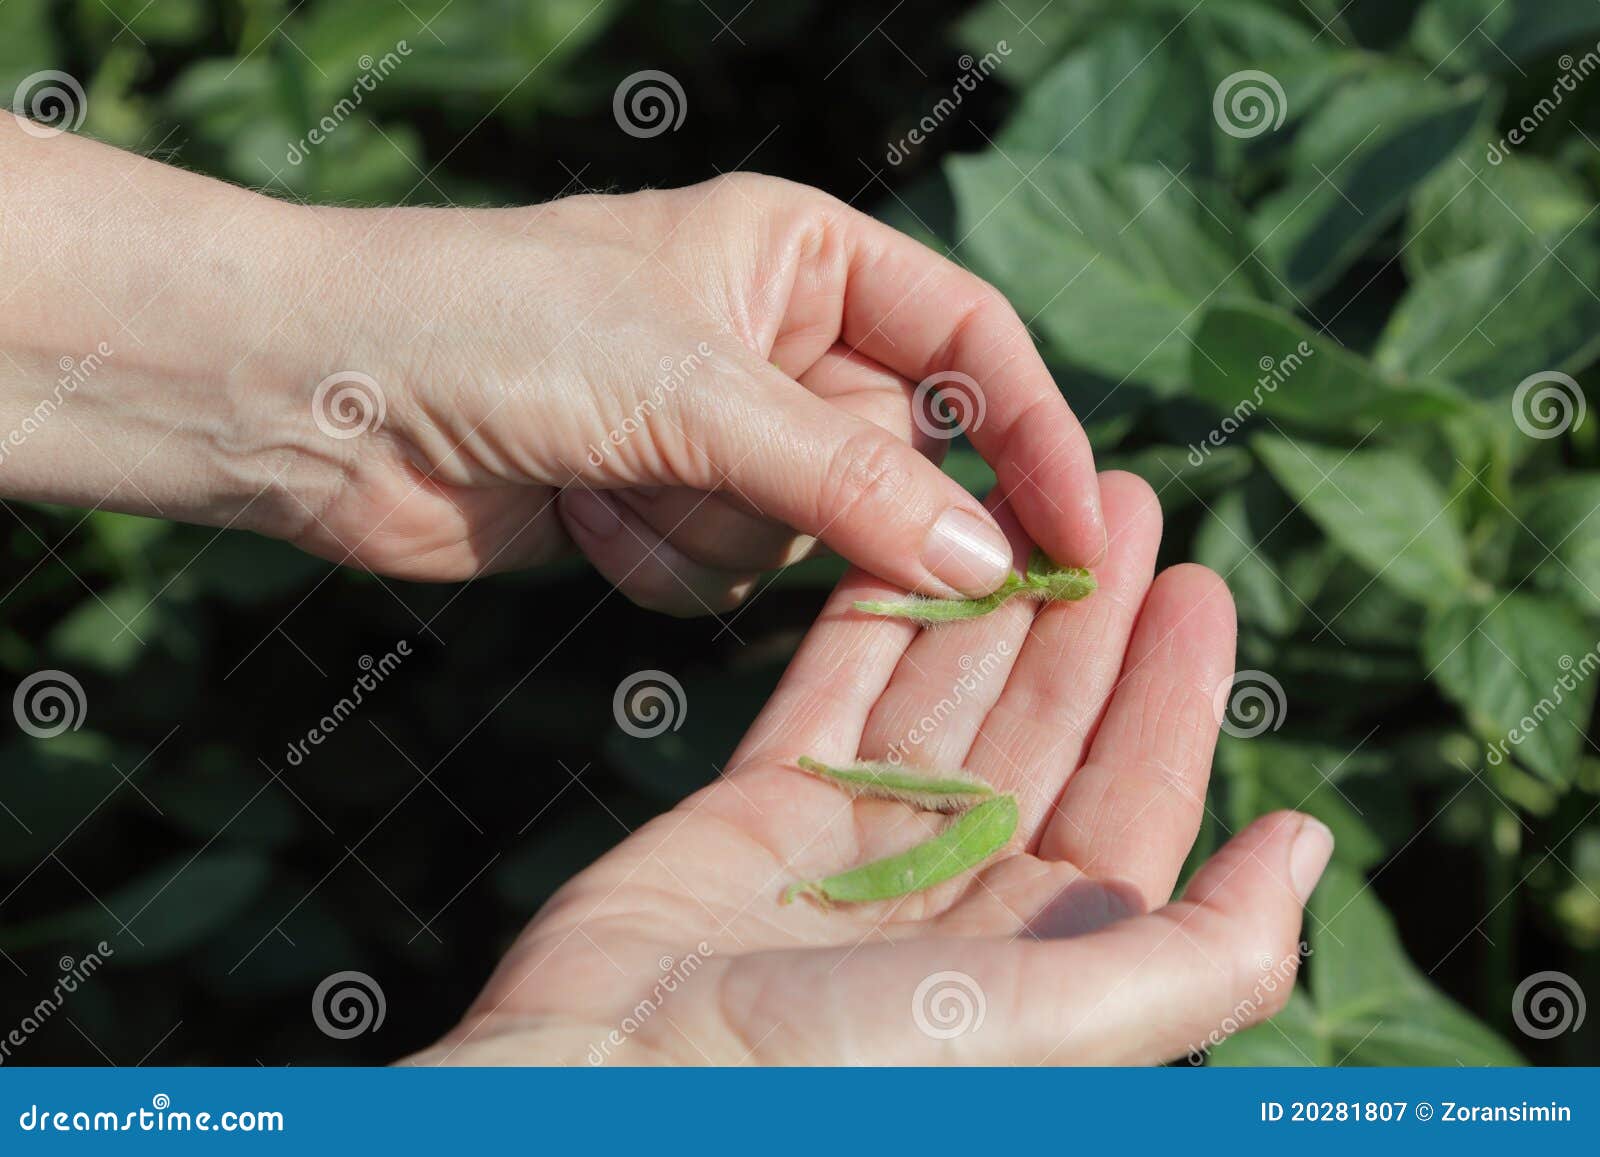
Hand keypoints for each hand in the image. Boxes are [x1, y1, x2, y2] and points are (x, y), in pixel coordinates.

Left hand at [2, 121, 1103, 612]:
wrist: (326, 397)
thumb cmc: (502, 328)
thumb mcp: (694, 385)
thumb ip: (849, 475)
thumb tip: (988, 558)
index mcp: (806, 259)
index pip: (972, 341)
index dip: (1032, 432)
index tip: (1077, 532)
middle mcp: (778, 345)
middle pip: (899, 456)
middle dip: (844, 506)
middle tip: (791, 522)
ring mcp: (721, 437)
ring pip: (811, 533)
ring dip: (716, 529)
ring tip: (617, 478)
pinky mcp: (664, 514)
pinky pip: (731, 579)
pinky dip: (662, 561)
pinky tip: (580, 512)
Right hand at [408, 473, 1332, 1064]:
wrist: (606, 1092)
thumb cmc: (838, 1076)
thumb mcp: (1053, 1023)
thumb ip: (1201, 951)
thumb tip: (1309, 844)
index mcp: (1042, 958)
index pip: (1133, 798)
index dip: (1172, 691)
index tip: (1197, 582)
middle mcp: (957, 901)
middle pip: (1044, 730)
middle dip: (1087, 617)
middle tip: (1120, 498)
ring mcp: (852, 855)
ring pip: (942, 698)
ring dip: (988, 599)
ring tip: (1027, 494)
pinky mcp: (758, 814)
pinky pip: (830, 696)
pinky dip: (869, 620)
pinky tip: (905, 542)